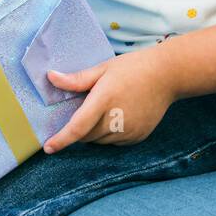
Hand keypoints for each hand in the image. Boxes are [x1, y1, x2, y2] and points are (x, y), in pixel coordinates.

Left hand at [41, 46, 177, 151]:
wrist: (167, 75)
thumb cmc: (133, 67)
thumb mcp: (103, 68)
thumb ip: (77, 79)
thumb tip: (51, 77)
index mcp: (105, 100)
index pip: (78, 127)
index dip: (62, 140)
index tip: (48, 147)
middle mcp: (117, 119)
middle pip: (87, 136)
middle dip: (79, 127)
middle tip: (87, 107)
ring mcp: (129, 131)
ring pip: (100, 140)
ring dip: (95, 131)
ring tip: (106, 108)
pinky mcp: (138, 137)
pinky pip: (115, 142)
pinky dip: (110, 133)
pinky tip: (119, 114)